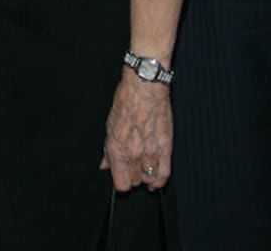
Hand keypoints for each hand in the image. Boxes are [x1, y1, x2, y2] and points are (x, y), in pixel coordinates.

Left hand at [100, 72, 173, 191]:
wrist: (144, 87)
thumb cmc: (125, 100)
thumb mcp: (109, 124)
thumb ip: (107, 150)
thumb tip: (104, 164)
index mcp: (116, 148)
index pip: (121, 183)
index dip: (120, 182)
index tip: (121, 177)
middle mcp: (133, 153)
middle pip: (135, 181)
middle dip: (132, 176)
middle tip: (131, 168)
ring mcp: (150, 152)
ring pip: (148, 179)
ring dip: (145, 177)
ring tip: (142, 170)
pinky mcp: (165, 148)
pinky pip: (164, 173)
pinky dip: (159, 181)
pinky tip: (155, 181)